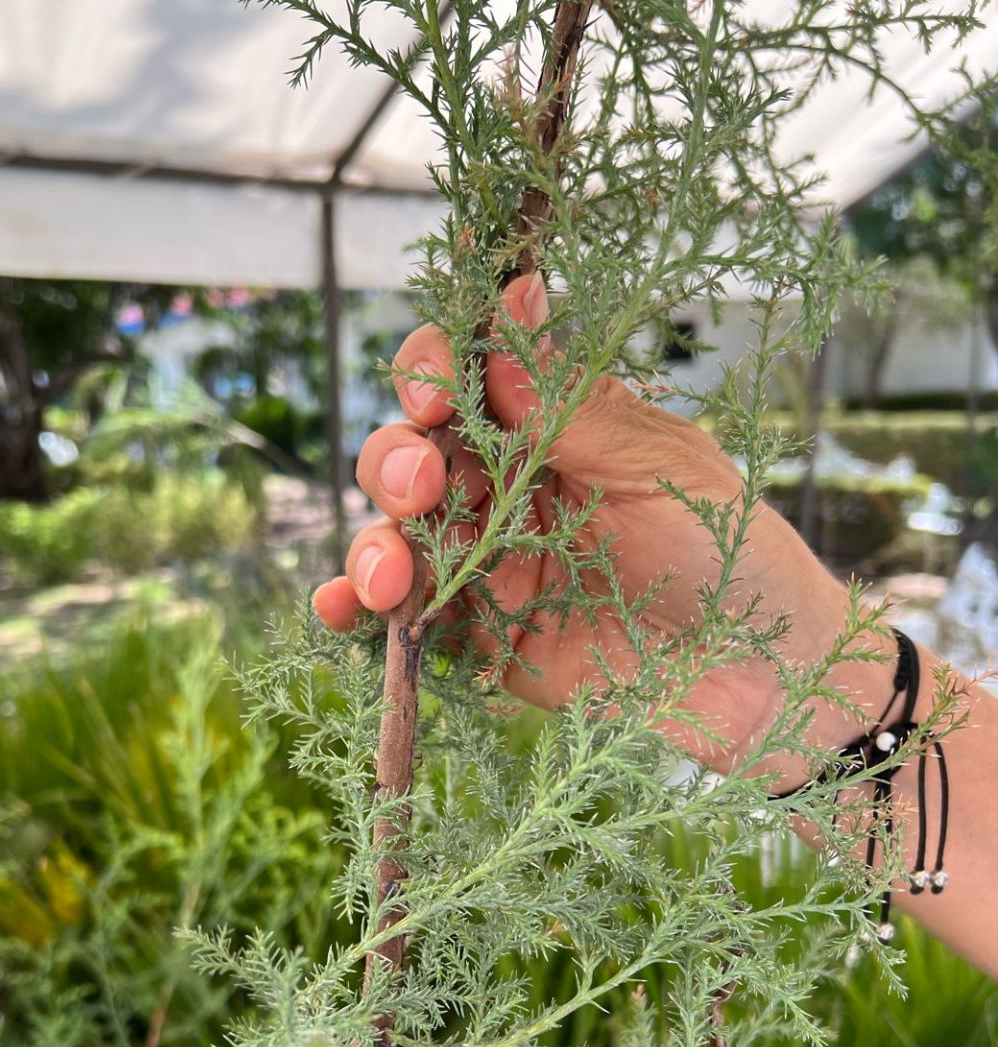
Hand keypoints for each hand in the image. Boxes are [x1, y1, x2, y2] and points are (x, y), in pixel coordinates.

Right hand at [315, 273, 893, 781]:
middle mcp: (511, 490)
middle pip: (415, 454)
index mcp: (554, 431)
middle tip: (425, 486)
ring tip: (390, 575)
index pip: (469, 380)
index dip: (437, 371)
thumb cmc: (732, 556)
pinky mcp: (482, 640)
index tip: (440, 387)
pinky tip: (340, 608)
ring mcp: (491, 567)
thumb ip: (576, 407)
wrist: (761, 682)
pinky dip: (359, 610)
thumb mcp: (660, 467)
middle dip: (400, 461)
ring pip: (399, 534)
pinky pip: (406, 619)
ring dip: (376, 542)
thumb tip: (514, 308)